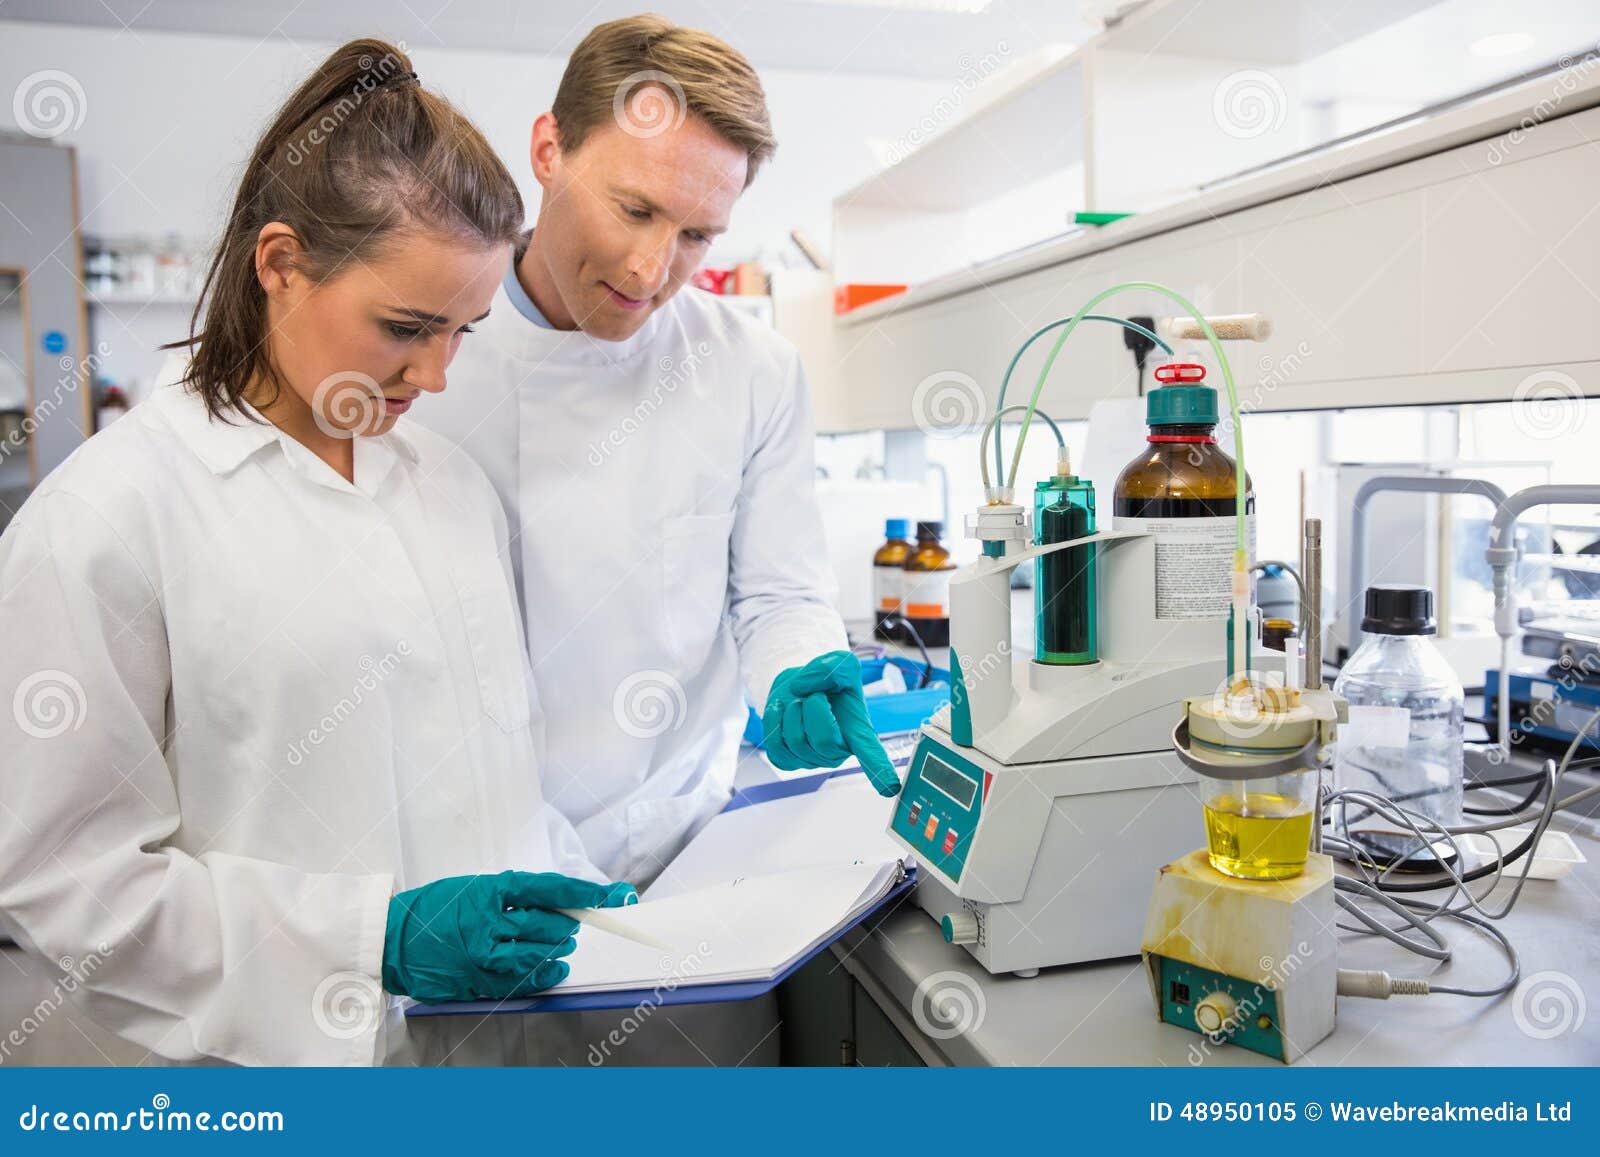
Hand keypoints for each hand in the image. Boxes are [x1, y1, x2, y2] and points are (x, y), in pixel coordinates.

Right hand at [382, 870, 636, 1002]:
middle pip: (549, 924)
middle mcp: (489, 923)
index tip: (610, 895)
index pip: (548, 889)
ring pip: (539, 954)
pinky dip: (546, 975)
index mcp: (490, 891)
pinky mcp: (479, 981)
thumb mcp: (475, 888)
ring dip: (558, 948)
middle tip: (575, 923)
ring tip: (564, 944)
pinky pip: (524, 981)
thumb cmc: (436, 909)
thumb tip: (560, 902)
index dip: (583, 892)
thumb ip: (515, 896)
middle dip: (569, 924)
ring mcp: (484, 956)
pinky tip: (556, 968)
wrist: (393, 940)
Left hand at [762, 650, 900, 796]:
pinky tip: (784, 710)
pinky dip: (774, 719)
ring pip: (796, 740)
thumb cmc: (827, 683)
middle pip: (824, 739)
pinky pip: (775, 744)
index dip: (881, 771)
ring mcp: (811, 760)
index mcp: (858, 732)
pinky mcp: (787, 761)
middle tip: (815, 696)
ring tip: (801, 703)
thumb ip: (830, 669)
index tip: (891, 788)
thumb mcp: (840, 664)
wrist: (799, 686)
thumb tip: (801, 689)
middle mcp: (838, 752)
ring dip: (792, 710)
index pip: (872, 754)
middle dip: (813, 707)